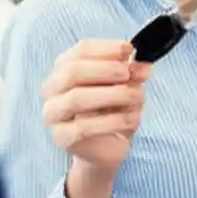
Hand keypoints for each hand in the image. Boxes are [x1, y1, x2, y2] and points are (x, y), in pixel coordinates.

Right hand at [42, 39, 150, 173]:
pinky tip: (132, 118)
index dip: (105, 49)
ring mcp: (53, 114)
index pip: (80, 51)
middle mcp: (52, 89)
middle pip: (73, 72)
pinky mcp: (62, 137)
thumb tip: (143, 67)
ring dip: (112, 95)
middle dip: (105, 70)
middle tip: (127, 74)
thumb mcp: (125, 88)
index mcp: (64, 69)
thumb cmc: (111, 112)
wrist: (106, 148)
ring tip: (137, 97)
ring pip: (77, 98)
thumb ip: (131, 75)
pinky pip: (85, 127)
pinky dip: (113, 120)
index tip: (128, 49)